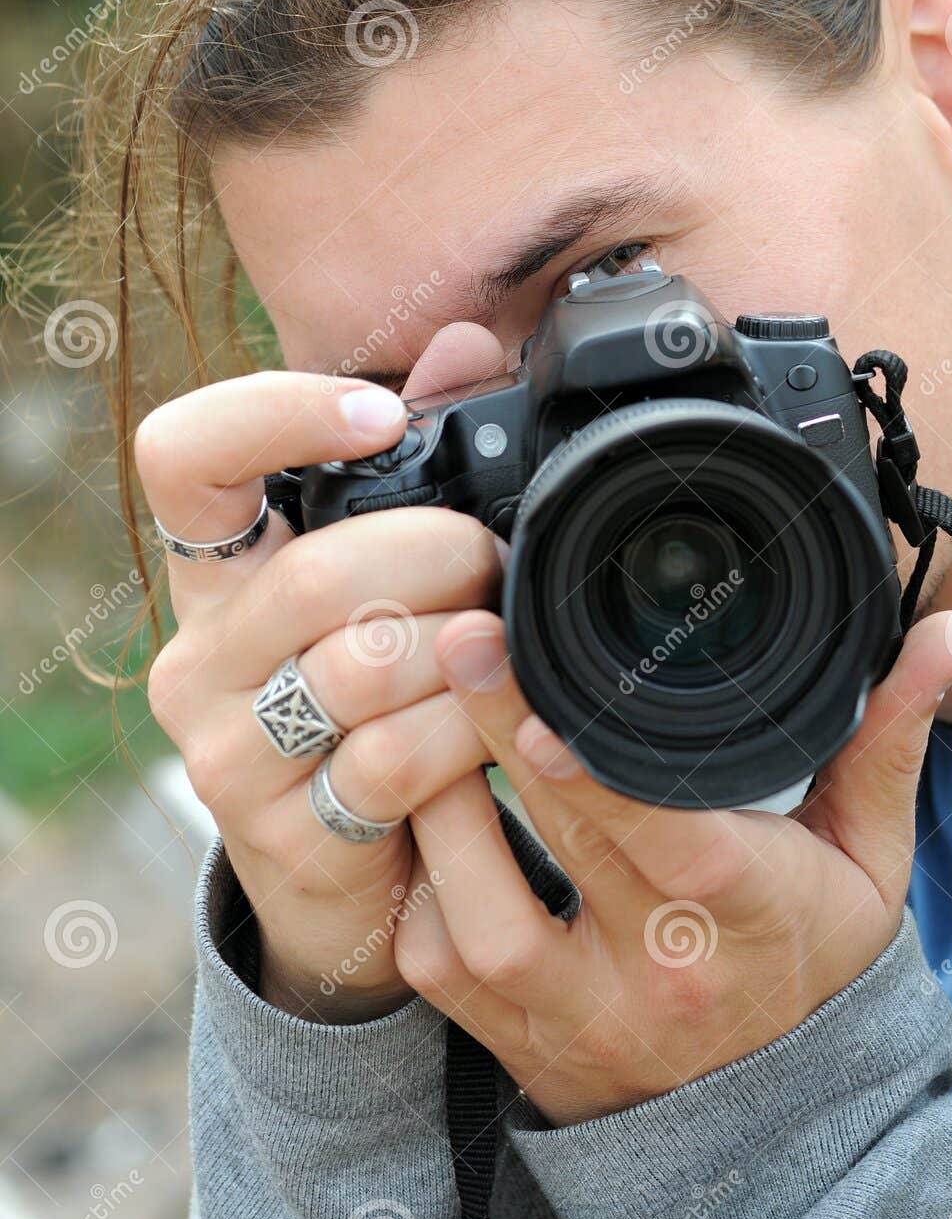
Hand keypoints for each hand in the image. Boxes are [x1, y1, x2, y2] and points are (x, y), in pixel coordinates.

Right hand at [137, 339, 506, 1022]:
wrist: (345, 875)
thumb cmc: (370, 700)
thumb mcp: (381, 584)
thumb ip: (421, 465)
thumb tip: (465, 344)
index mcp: (216, 573)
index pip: (183, 458)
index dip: (275, 412)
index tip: (379, 420)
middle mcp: (199, 657)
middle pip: (318, 573)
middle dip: (439, 556)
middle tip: (493, 565)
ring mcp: (228, 753)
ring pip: (363, 669)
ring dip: (464, 649)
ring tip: (501, 645)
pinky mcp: (282, 836)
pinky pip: (389, 764)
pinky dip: (464, 734)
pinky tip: (494, 728)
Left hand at [394, 607, 951, 1122]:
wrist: (764, 1116)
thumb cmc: (810, 954)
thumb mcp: (866, 856)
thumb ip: (887, 740)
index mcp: (751, 917)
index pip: (676, 843)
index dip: (602, 774)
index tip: (540, 683)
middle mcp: (657, 975)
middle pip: (564, 848)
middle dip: (498, 730)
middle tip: (463, 636)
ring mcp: (575, 1015)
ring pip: (476, 918)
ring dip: (440, 809)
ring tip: (425, 715)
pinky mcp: (512, 1038)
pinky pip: (434, 959)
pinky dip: (414, 877)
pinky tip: (420, 807)